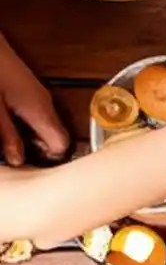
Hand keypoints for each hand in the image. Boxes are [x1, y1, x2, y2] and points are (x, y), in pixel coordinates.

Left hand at [0, 37, 68, 164]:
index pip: (61, 144)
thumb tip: (17, 160)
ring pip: (43, 128)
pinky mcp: (28, 92)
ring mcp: (37, 97)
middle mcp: (45, 104)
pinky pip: (34, 117)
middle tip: (14, 159)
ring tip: (6, 145)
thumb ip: (6, 135)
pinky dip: (22, 127)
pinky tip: (5, 126)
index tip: (30, 172)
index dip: (49, 161)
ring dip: (27, 139)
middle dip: (36, 153)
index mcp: (40, 110)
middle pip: (53, 138)